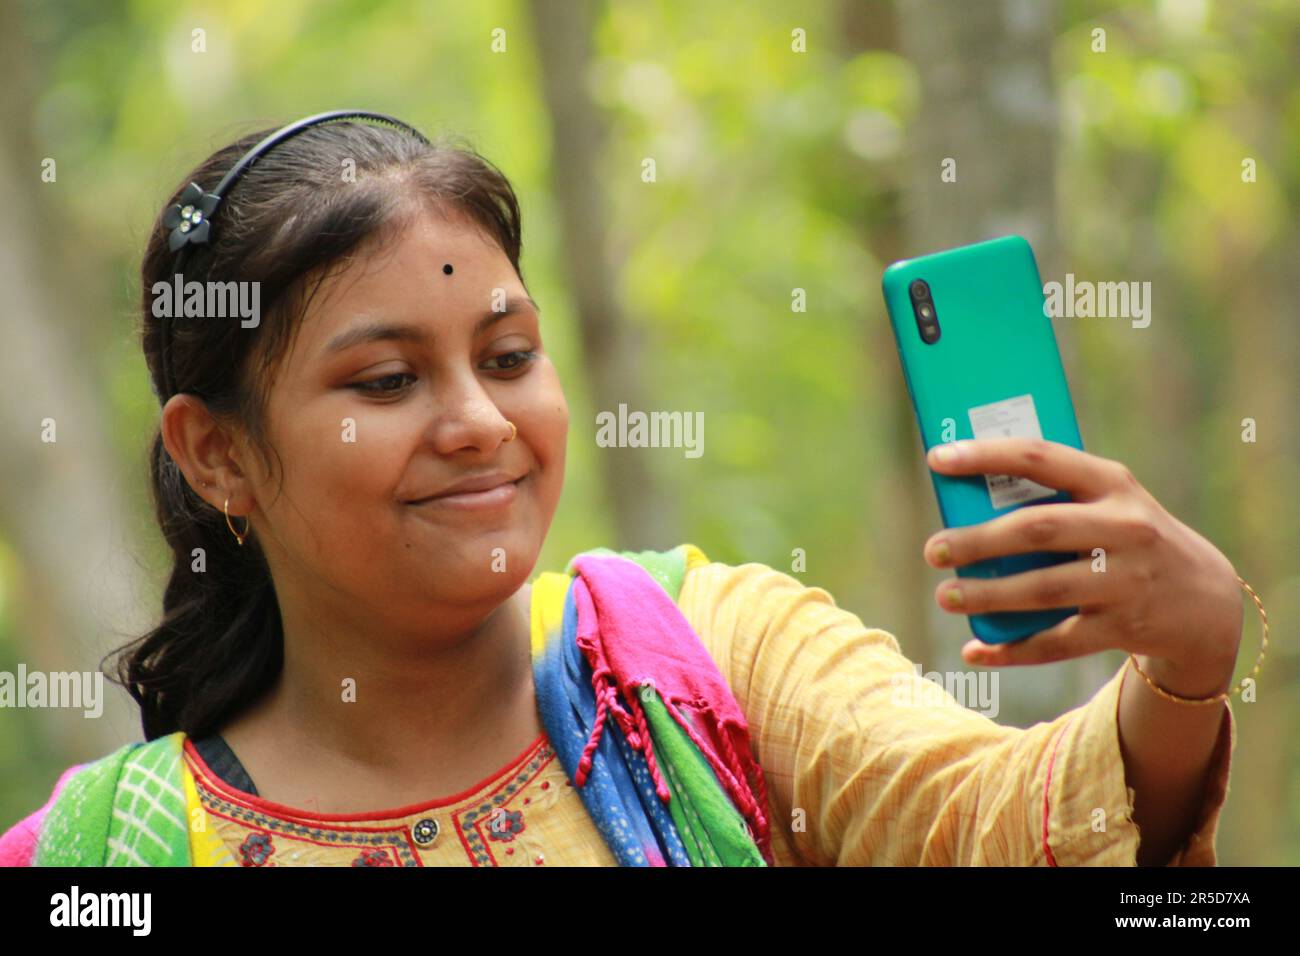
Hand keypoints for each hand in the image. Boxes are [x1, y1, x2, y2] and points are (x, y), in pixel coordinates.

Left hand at [922, 437, 1242, 693]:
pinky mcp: (1124, 628)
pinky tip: (974, 650)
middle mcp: (1124, 528)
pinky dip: (1011, 650)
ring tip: (946, 596)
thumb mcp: (1108, 501)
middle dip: (979, 541)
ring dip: (988, 595)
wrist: (1204, 599)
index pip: (1040, 458)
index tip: (937, 460)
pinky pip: (1057, 643)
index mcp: (1112, 482)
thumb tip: (964, 499)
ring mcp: (1126, 581)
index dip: (985, 456)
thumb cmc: (1127, 537)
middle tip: (934, 550)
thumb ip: (1052, 496)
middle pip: (1038, 530)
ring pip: (1044, 590)